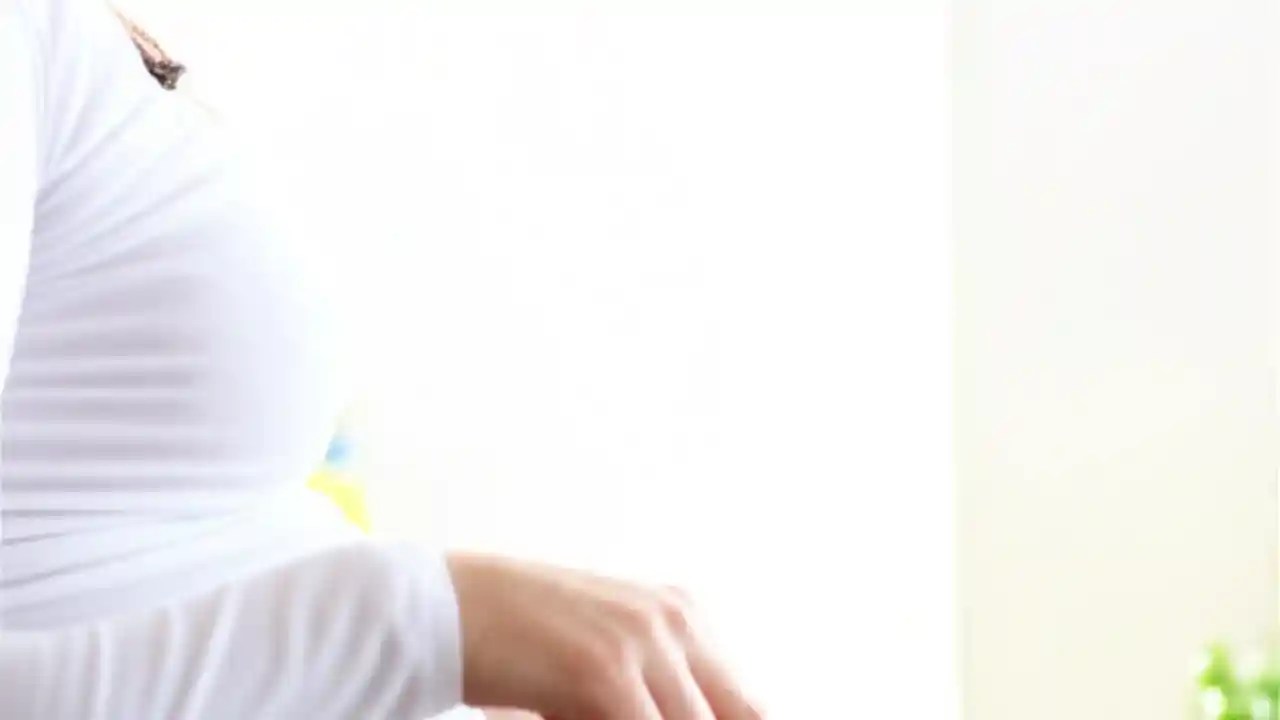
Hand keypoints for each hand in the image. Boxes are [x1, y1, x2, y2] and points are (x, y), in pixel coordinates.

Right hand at [446, 552, 763, 719]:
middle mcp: (674, 621)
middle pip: (732, 718)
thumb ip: (650, 692)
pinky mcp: (606, 670)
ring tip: (581, 717)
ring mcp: (644, 642)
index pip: (747, 708)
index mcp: (681, 616)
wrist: (444, 604)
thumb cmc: (516, 641)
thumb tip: (687, 716)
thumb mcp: (601, 659)